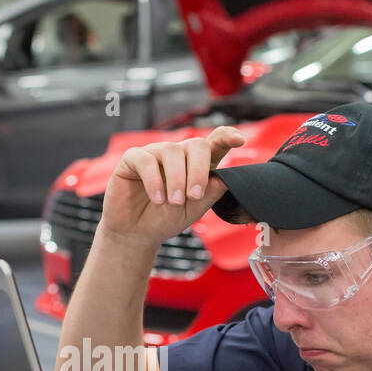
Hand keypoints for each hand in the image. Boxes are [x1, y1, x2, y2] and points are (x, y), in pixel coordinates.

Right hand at [99, 126, 245, 246]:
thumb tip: (223, 180)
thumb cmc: (165, 219)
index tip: (239, 141)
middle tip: (194, 196)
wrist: (136, 234)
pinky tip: (158, 199)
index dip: (227, 137)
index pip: (215, 142)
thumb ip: (209, 195)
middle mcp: (177, 154)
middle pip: (196, 145)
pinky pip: (146, 160)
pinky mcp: (133, 159)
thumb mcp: (192, 211)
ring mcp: (155, 153)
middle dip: (198, 170)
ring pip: (171, 151)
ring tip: (174, 202)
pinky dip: (154, 181)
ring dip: (177, 179)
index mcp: (196, 164)